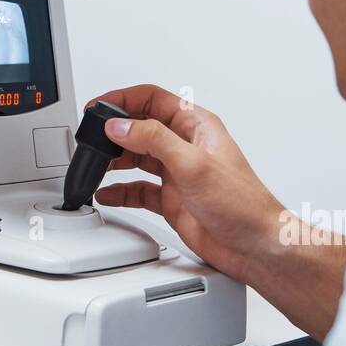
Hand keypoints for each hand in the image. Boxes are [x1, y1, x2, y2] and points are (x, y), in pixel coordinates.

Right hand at [89, 83, 345, 339]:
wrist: (254, 246)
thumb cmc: (241, 203)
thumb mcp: (193, 164)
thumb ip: (153, 140)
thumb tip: (120, 126)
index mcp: (196, 126)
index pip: (153, 99)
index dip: (123, 99)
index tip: (99, 108)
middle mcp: (185, 146)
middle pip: (141, 127)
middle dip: (114, 130)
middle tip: (90, 136)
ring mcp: (177, 173)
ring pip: (137, 157)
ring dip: (114, 160)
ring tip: (94, 163)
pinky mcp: (172, 199)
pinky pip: (139, 189)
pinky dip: (121, 190)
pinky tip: (107, 193)